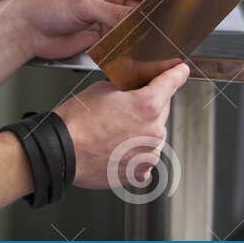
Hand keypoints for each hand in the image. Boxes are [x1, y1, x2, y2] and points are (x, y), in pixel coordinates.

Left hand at [16, 0, 157, 60]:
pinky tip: (131, 54)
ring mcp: (108, 20)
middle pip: (142, 10)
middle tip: (159, 34)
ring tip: (147, 46)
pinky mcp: (102, 39)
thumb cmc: (49, 5)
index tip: (168, 13)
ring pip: (133, 29)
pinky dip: (127, 49)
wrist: (29, 30)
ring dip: (138, 37)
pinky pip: (122, 44)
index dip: (157, 0)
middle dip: (149, 22)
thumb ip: (114, 13)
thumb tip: (138, 20)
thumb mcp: (85, 4)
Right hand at [54, 63, 190, 189]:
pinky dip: (136, 150)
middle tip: (125, 105)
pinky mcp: (139, 172)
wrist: (62, 152)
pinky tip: (117, 146)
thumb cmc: (77, 121)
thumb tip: (134, 86)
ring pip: (154, 134)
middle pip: (161, 109)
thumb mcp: (103, 89)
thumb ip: (127, 87)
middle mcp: (153, 131)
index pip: (171, 82)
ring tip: (115, 129)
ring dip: (142, 129)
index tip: (181, 70)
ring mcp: (148, 154)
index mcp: (147, 105)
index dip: (176, 73)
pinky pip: (145, 155)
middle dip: (149, 104)